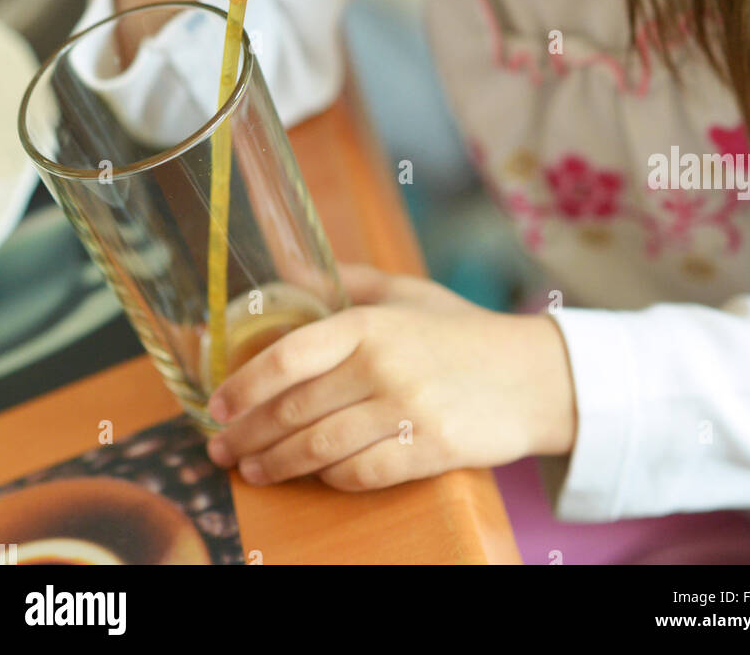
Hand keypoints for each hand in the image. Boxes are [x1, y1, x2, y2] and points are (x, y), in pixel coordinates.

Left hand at [204, 263, 577, 491]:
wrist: (533, 375)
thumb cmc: (462, 332)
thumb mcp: (407, 293)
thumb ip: (348, 283)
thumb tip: (290, 270)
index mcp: (371, 323)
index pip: (289, 355)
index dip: (245, 384)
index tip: (217, 405)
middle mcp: (384, 365)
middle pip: (295, 409)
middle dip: (248, 434)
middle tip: (220, 448)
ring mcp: (407, 409)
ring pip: (320, 448)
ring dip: (276, 464)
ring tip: (251, 470)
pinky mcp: (431, 450)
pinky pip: (361, 474)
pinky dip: (329, 478)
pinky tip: (312, 476)